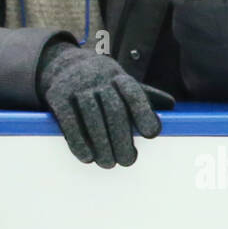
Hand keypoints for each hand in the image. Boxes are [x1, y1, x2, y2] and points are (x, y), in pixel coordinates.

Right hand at [37, 42, 173, 167]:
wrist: (62, 65)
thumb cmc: (101, 81)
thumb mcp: (121, 82)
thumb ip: (144, 95)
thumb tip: (170, 106)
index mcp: (118, 76)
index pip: (133, 92)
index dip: (143, 112)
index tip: (152, 134)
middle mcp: (98, 78)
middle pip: (113, 110)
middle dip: (122, 139)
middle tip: (127, 161)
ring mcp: (76, 86)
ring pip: (92, 117)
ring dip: (101, 144)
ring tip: (108, 163)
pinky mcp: (57, 95)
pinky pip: (69, 121)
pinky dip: (78, 142)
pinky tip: (87, 157)